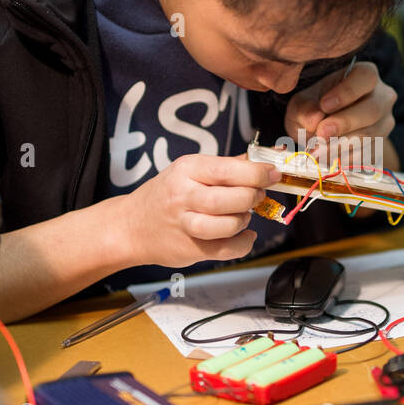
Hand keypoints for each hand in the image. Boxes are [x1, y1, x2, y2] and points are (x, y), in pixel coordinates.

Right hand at [120, 154, 279, 267]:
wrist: (130, 226)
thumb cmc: (166, 195)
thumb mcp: (191, 171)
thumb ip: (230, 165)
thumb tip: (270, 155)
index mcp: (187, 170)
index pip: (229, 169)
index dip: (257, 173)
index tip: (273, 174)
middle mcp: (184, 195)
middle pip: (232, 198)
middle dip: (253, 197)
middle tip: (257, 196)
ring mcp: (185, 224)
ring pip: (229, 225)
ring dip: (244, 220)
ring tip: (242, 215)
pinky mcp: (190, 248)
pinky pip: (227, 249)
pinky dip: (243, 244)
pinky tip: (245, 236)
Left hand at [284, 60, 397, 168]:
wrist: (324, 130)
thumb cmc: (315, 107)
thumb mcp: (302, 103)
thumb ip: (304, 108)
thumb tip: (313, 119)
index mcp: (365, 75)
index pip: (365, 78)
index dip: (346, 92)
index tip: (324, 105)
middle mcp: (382, 97)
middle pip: (372, 110)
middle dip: (345, 123)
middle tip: (321, 133)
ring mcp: (384, 123)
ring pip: (370, 135)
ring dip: (341, 145)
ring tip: (317, 150)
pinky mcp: (380, 146)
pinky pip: (366, 154)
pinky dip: (344, 158)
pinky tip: (326, 157)